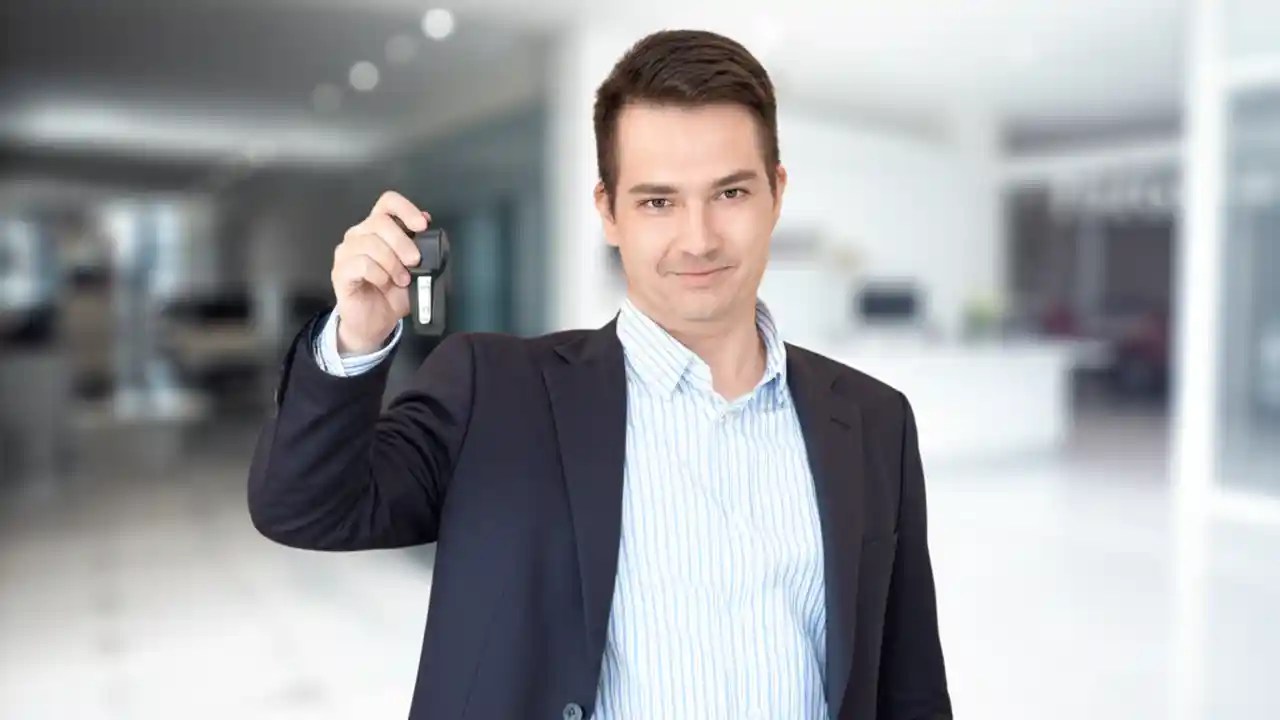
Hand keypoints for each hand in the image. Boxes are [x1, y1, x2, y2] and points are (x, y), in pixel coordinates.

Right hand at [331, 190, 429, 354]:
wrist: (376, 322)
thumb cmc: (393, 294)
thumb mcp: (415, 270)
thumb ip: (421, 247)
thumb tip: (428, 225)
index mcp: (378, 229)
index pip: (387, 202)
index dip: (406, 209)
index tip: (422, 225)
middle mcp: (359, 235)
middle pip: (380, 221)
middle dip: (402, 242)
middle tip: (415, 262)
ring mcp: (346, 252)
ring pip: (370, 243)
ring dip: (392, 263)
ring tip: (401, 280)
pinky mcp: (340, 271)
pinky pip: (362, 264)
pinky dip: (379, 274)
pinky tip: (384, 284)